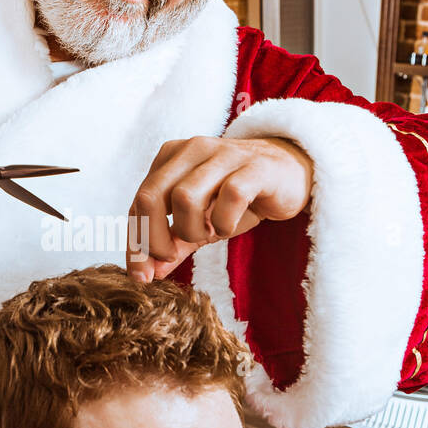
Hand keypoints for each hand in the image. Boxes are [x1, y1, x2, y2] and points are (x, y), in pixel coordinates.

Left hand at [126, 135, 312, 280]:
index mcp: (171, 158)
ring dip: (192, 230)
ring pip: (185, 197)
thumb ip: (174, 244)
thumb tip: (147, 274)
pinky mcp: (255, 167)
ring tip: (210, 234)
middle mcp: (192, 150)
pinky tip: (228, 226)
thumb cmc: (242, 196)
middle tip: (172, 256)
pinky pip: (229, 196)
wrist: (291, 172)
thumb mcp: (202, 222)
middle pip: (151, 197)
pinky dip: (223, 222)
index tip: (141, 277)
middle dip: (154, 239)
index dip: (135, 244)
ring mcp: (223, 154)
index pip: (138, 203)